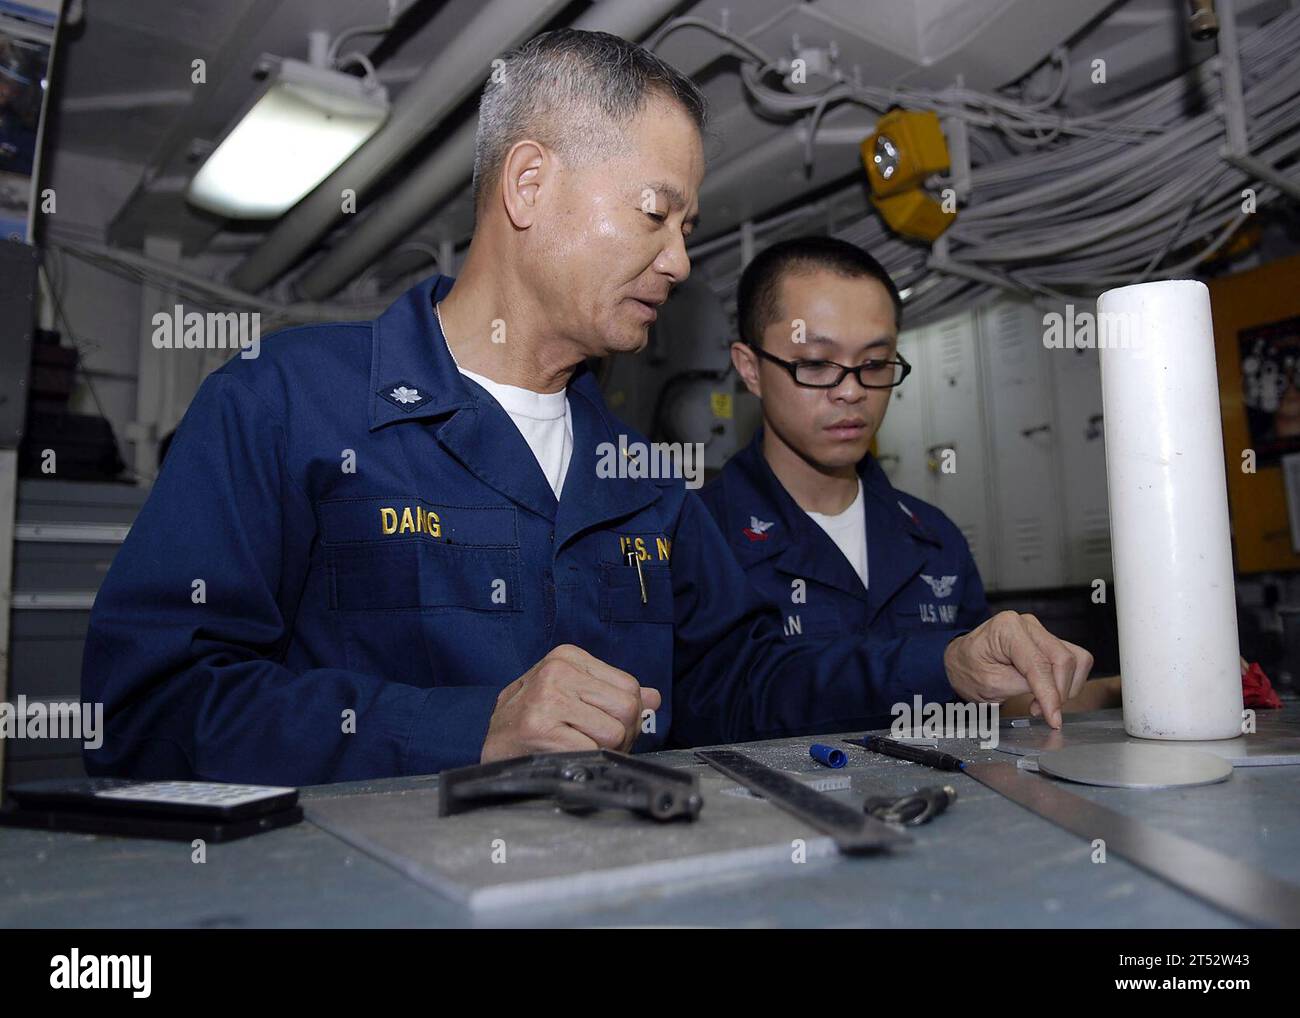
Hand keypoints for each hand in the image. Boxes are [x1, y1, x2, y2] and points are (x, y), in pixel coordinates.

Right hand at [480, 644, 662, 762]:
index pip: (630, 686)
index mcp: (568, 657)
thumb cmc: (535, 718)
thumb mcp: (572, 693)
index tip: (606, 723)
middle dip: (621, 734)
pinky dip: (587, 760)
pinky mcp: (540, 728)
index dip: (628, 714)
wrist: (494, 743)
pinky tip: (565, 754)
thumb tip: (654, 697)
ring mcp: (547, 698)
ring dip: (604, 749)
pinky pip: (593, 751)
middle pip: (627, 707)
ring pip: (614, 732)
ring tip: (578, 746)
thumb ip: (613, 693)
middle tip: (595, 741)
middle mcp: (557, 672)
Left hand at [942, 611, 1093, 727]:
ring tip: (1041, 701)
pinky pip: (1074, 659)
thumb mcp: (989, 683)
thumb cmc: (968, 668)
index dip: (1050, 695)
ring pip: (1076, 659)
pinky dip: (1067, 680)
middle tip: (1039, 711)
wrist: (960, 660)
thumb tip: (1051, 697)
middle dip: (1059, 692)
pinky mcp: (1048, 641)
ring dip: (1066, 687)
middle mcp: (1028, 624)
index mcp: (1007, 629)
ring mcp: (1040, 631)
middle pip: (1064, 659)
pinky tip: (1048, 691)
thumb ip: (1022, 686)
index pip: (1040, 664)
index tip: (1054, 719)